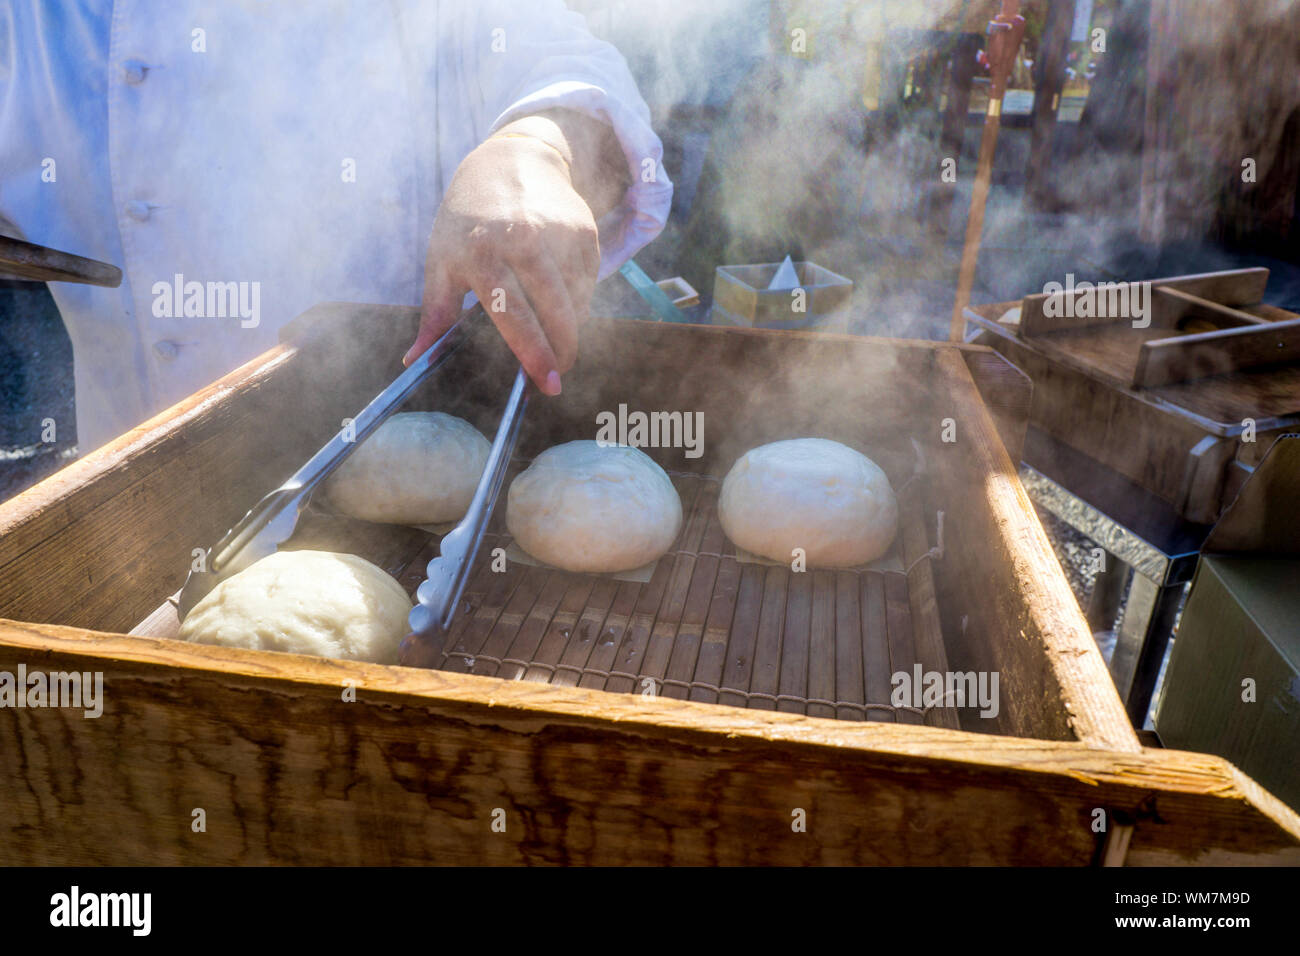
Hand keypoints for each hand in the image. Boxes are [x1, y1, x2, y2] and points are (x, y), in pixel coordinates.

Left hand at [407, 125, 602, 395]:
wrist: (510, 160)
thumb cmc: (466, 220)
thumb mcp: (442, 261)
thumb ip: (435, 314)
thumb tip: (413, 360)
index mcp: (481, 250)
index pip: (512, 312)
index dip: (532, 352)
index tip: (546, 383)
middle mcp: (524, 237)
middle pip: (555, 310)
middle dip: (563, 350)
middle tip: (559, 375)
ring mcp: (558, 231)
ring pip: (576, 300)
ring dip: (569, 325)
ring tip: (554, 333)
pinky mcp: (584, 229)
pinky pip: (589, 281)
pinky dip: (579, 299)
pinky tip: (561, 297)